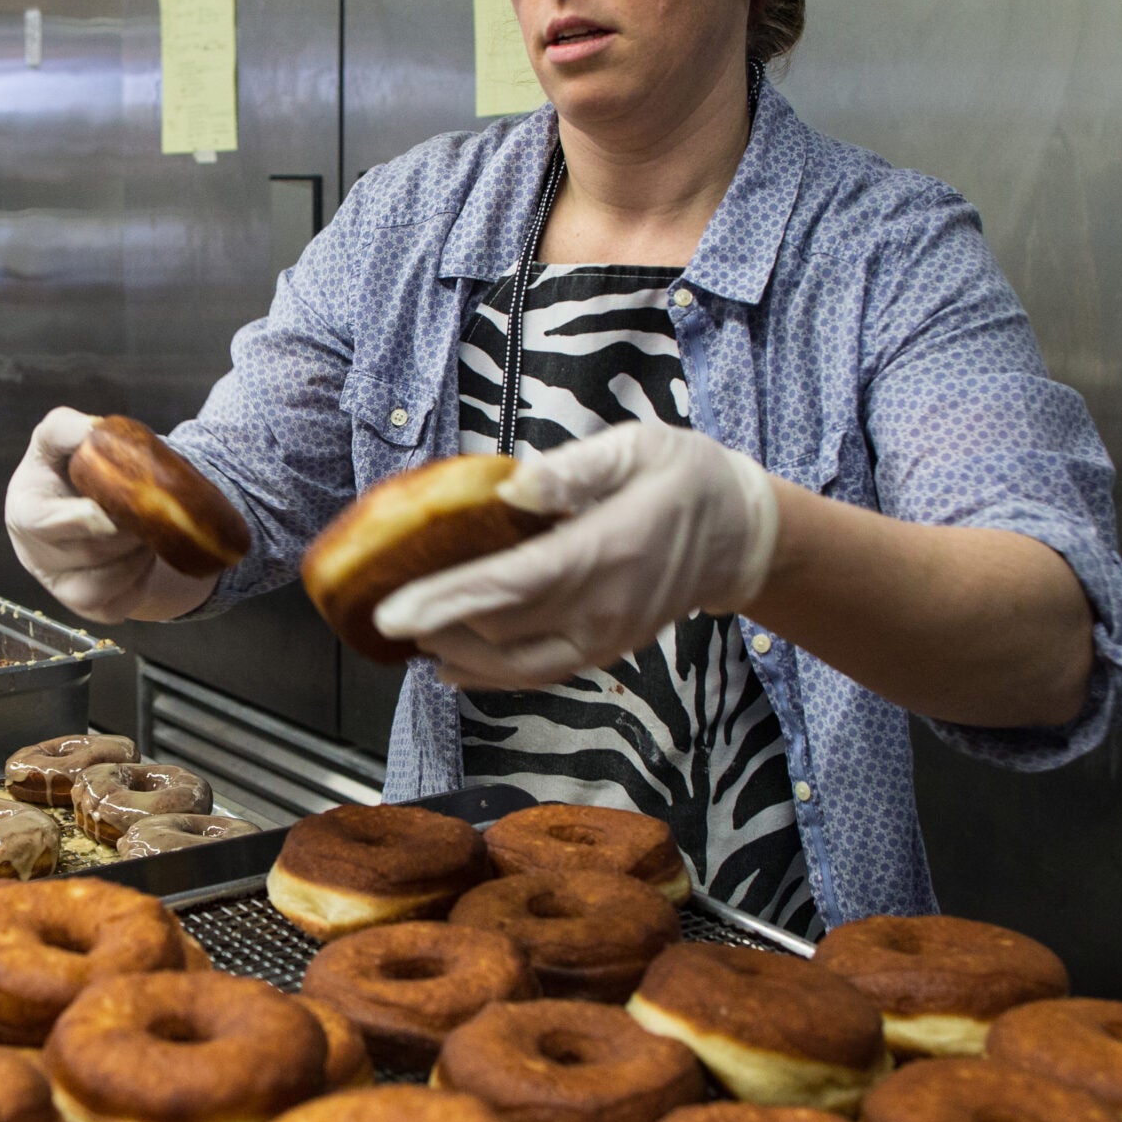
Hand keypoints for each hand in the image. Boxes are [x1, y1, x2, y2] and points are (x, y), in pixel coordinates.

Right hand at [5, 407, 216, 622]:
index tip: (118, 506)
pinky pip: (119, 604)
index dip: (88, 518)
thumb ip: (67, 428)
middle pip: (89, 553)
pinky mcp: (84, 607)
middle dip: (127, 532)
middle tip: (148, 510)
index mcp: (24, 510)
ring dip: (136, 557)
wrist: (84, 503)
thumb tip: (94, 430)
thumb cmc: (67, 468)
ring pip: (106, 584)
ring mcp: (57, 586)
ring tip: (143, 530)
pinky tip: (138, 555)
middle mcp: (33, 554)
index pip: (49, 523)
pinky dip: (139, 581)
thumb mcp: (60, 438)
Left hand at [371, 423, 779, 687]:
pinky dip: (489, 673)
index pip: (514, 584)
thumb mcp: (638, 447)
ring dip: (456, 651)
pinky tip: (450, 662)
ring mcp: (607, 638)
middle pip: (503, 629)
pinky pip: (538, 673)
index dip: (449, 599)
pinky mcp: (605, 652)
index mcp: (610, 550)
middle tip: (378, 610)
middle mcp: (606, 607)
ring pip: (515, 663)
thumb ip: (577, 468)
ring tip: (406, 633)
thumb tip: (515, 485)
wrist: (742, 534)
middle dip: (435, 625)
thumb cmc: (684, 478)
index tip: (393, 609)